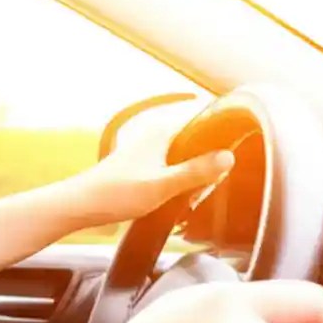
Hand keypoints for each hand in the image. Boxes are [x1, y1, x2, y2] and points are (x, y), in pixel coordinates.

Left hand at [82, 114, 233, 222]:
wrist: (81, 205)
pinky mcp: (145, 167)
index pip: (203, 117)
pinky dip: (182, 183)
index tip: (242, 139)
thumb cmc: (116, 194)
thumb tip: (229, 156)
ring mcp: (150, 151)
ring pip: (187, 157)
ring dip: (196, 175)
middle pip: (199, 140)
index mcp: (163, 131)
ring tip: (196, 194)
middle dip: (211, 160)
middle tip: (213, 181)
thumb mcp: (162, 185)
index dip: (224, 127)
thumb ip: (196, 172)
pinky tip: (181, 200)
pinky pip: (175, 170)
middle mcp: (157, 136)